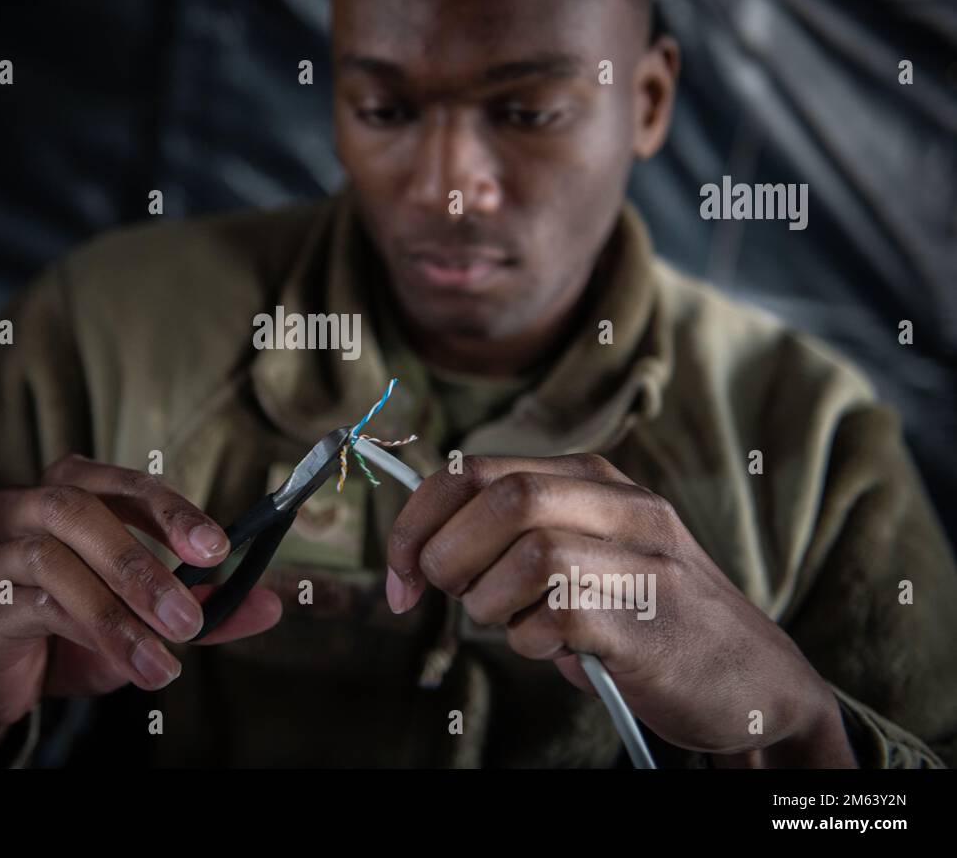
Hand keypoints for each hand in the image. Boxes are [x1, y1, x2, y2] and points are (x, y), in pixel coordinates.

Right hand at [0, 453, 281, 765]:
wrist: (4, 674)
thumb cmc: (77, 625)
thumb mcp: (149, 618)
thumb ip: (206, 608)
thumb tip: (272, 604)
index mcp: (78, 489)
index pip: (131, 486)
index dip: (174, 513)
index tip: (218, 550)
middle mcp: (31, 504)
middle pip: (84, 511)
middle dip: (145, 564)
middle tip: (191, 618)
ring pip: (56, 560)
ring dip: (116, 610)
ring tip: (163, 656)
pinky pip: (33, 603)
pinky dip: (85, 632)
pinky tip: (122, 663)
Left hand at [385, 454, 855, 766]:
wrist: (753, 682)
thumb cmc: (643, 618)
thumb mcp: (583, 556)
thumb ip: (514, 538)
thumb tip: (419, 548)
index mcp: (593, 480)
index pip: (475, 469)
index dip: (417, 518)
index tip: (398, 571)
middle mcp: (622, 505)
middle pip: (503, 497)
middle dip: (448, 553)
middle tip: (450, 596)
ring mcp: (645, 560)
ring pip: (530, 552)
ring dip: (491, 601)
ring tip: (512, 624)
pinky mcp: (653, 620)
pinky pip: (559, 617)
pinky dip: (531, 640)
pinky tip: (552, 650)